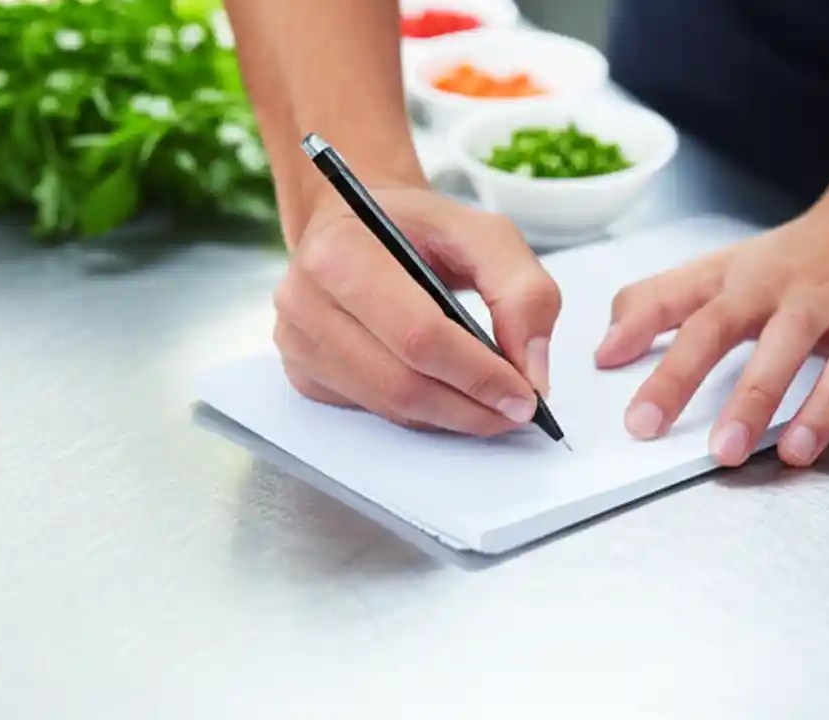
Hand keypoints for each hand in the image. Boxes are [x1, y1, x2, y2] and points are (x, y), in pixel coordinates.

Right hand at [273, 184, 560, 434]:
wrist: (359, 224)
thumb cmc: (415, 227)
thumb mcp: (482, 232)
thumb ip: (523, 291)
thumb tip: (531, 371)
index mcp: (340, 249)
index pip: (418, 334)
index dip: (477, 373)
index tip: (525, 394)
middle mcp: (304, 299)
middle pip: (401, 382)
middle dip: (470, 406)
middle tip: (516, 411)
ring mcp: (297, 342)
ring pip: (389, 406)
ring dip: (450, 417)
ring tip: (493, 406)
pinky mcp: (304, 374)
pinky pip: (374, 411)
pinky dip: (422, 414)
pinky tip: (448, 395)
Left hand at [595, 210, 828, 465]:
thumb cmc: (790, 258)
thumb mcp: (716, 270)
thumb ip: (654, 305)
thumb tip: (603, 350)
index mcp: (754, 286)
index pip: (704, 328)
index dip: (671, 376)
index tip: (640, 424)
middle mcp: (810, 298)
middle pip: (779, 346)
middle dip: (751, 400)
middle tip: (723, 451)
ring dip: (825, 406)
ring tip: (796, 452)